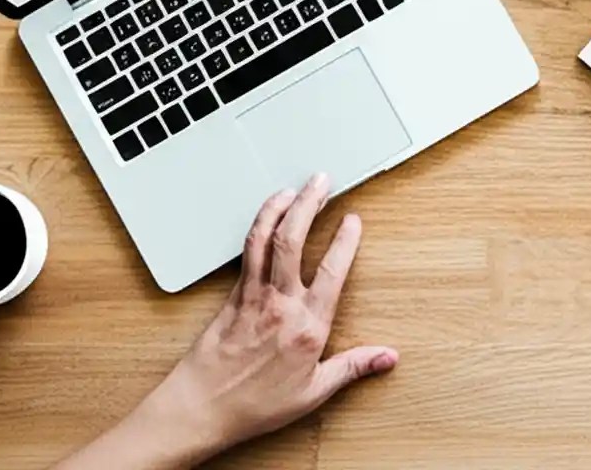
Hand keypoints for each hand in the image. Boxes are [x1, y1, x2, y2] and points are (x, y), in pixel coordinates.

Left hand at [118, 174, 397, 464]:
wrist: (202, 408)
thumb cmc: (256, 405)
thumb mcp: (314, 392)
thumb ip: (353, 367)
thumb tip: (388, 357)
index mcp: (308, 328)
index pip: (332, 272)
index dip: (345, 241)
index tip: (353, 220)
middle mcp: (280, 304)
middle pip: (293, 241)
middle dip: (309, 204)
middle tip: (320, 181)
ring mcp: (253, 296)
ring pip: (265, 239)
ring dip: (278, 207)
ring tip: (292, 189)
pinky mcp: (233, 296)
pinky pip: (246, 253)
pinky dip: (257, 228)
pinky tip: (265, 218)